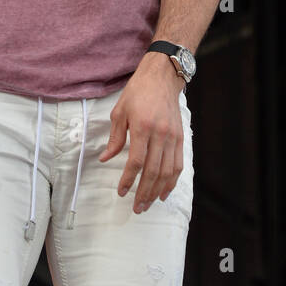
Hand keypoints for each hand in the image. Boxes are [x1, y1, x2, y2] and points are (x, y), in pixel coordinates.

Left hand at [99, 53, 184, 212]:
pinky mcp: (180, 138)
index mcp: (142, 127)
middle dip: (144, 192)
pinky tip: (164, 191)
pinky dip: (172, 181)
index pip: (136, 162)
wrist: (162, 78)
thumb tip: (105, 159)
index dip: (128, 180)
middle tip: (136, 207)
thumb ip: (114, 138)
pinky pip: (178, 165)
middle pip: (153, 171)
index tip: (121, 191)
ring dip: (157, 191)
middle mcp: (160, 134)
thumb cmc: (138, 93)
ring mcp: (172, 137)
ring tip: (148, 204)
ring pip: (167, 172)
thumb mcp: (119, 112)